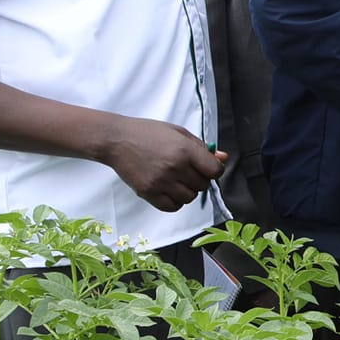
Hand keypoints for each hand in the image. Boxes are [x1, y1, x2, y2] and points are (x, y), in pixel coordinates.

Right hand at [99, 117, 225, 211]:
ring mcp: (161, 182)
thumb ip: (202, 148)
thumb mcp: (179, 133)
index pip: (215, 171)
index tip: (206, 167)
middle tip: (187, 171)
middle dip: (199, 179)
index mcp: (185, 150)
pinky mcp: (148, 193)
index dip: (214, 170)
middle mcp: (175, 168)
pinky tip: (169, 190)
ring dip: (187, 191)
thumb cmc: (148, 133)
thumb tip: (224, 158)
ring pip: (189, 198)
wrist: (116, 140)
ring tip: (176, 179)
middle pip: (203, 185)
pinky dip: (174, 201)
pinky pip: (172, 207)